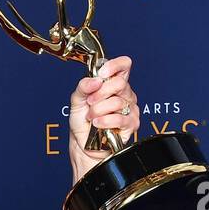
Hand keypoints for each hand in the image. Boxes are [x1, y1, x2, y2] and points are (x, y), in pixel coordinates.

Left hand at [68, 54, 139, 180]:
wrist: (83, 144)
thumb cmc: (83, 121)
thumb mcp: (77, 100)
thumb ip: (83, 86)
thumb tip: (95, 80)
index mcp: (113, 83)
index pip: (124, 65)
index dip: (114, 66)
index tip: (101, 74)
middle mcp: (124, 94)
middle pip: (119, 83)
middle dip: (100, 93)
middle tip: (90, 103)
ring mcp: (130, 108)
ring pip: (117, 101)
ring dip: (98, 111)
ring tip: (91, 117)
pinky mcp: (131, 123)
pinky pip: (120, 118)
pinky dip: (105, 121)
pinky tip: (97, 124)